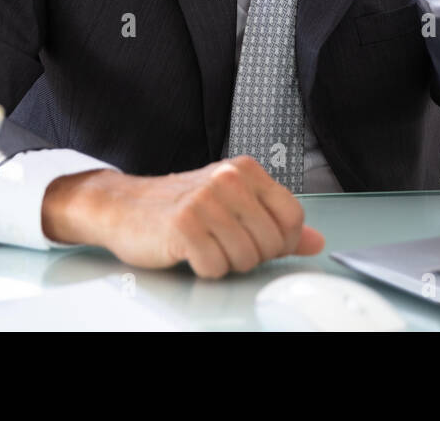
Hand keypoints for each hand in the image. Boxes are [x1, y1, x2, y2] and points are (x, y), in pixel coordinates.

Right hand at [41, 156, 324, 277]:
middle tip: (223, 243)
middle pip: (271, 242)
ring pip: (246, 258)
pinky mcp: (183, 226)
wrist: (123, 206)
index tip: (260, 240)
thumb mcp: (232, 205)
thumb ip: (275, 222)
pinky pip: (215, 268)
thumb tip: (316, 241)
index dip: (281, 240)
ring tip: (206, 245)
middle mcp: (227, 179)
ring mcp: (205, 200)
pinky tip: (189, 252)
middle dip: (251, 255)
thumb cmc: (179, 205)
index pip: (294, 216)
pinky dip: (204, 269)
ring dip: (226, 262)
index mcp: (245, 170)